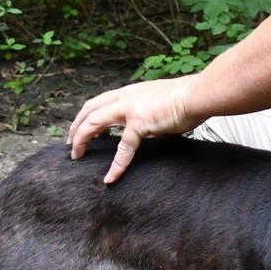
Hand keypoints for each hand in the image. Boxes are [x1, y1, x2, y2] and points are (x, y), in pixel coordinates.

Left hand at [67, 75, 200, 183]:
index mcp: (130, 93)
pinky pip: (124, 147)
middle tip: (71, 145)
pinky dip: (117, 163)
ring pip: (94, 122)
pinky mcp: (141, 122)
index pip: (99, 101)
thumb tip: (152, 133)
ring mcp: (130, 109)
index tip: (81, 128)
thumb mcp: (160, 104)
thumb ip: (150, 116)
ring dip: (82, 139)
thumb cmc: (187, 100)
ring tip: (77, 155)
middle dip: (75, 127)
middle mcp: (125, 98)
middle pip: (89, 109)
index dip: (86, 115)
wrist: (199, 95)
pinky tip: (111, 177)